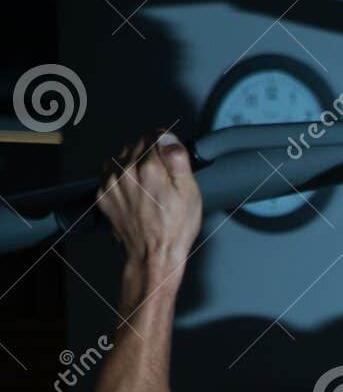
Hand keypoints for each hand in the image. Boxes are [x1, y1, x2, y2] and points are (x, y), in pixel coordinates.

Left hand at [96, 131, 201, 270]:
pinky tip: (135, 191)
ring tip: (149, 184)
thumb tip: (167, 137)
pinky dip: (122, 176)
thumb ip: (178, 159)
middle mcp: (126, 171)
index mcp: (149, 167)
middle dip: (151, 153)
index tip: (171, 153)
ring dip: (134, 163)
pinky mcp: (103, 194)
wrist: (153, 255)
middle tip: (164, 175)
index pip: (155, 136)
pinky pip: (110, 173)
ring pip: (122, 157)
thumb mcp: (190, 192)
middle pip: (138, 145)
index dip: (167, 142)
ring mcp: (111, 182)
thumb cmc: (174, 229)